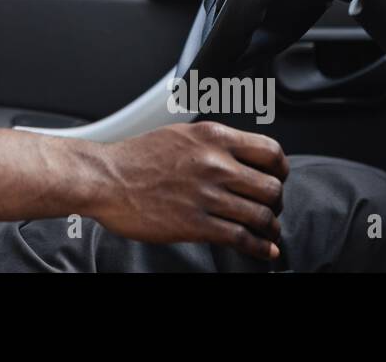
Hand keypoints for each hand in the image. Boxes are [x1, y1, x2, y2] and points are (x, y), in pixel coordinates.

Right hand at [91, 120, 288, 260]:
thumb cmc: (135, 158)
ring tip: (269, 232)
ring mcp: (207, 195)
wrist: (105, 179)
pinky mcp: (196, 224)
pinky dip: (259, 248)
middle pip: (272, 187)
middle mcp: (215, 164)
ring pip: (262, 215)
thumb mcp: (179, 135)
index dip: (280, 169)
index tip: (278, 178)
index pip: (270, 150)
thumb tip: (236, 156)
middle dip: (277, 202)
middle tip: (272, 208)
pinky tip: (262, 250)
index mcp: (212, 137)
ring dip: (271, 227)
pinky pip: (242, 238)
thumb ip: (211, 143)